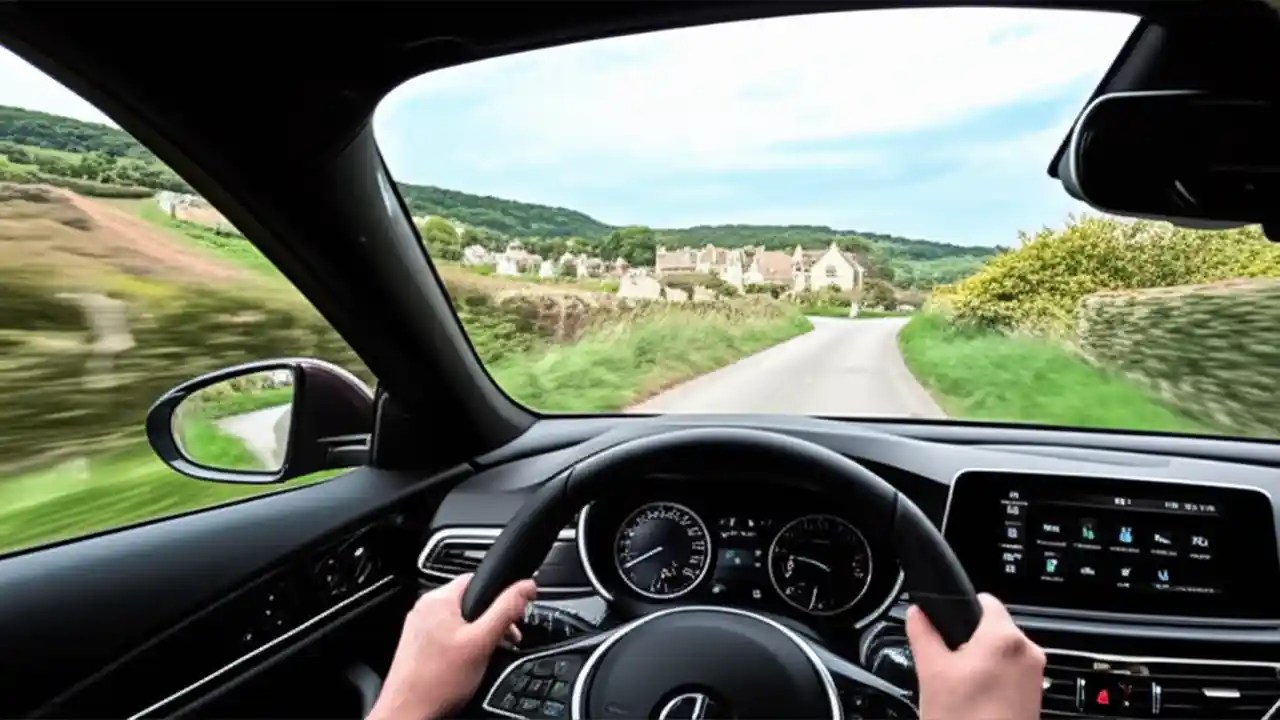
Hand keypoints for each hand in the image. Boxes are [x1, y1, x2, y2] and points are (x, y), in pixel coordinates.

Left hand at [368, 574, 536, 719]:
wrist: (408, 713)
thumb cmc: (437, 681)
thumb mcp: (482, 642)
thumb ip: (506, 610)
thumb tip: (525, 587)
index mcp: (438, 599)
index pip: (477, 579)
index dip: (501, 595)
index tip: (514, 615)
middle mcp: (424, 609)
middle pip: (469, 602)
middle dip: (492, 620)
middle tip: (506, 640)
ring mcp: (418, 628)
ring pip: (459, 620)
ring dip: (478, 634)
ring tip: (486, 655)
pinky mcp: (417, 645)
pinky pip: (447, 635)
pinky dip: (462, 645)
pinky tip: (467, 663)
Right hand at [906, 593, 1044, 719]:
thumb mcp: (931, 673)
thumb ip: (923, 634)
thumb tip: (918, 614)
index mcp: (1004, 637)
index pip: (983, 600)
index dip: (959, 610)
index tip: (945, 628)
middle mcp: (1027, 652)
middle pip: (992, 627)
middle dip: (969, 642)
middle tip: (949, 666)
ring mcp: (1034, 675)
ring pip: (1000, 652)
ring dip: (981, 662)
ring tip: (961, 688)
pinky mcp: (1035, 695)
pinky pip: (1010, 673)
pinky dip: (993, 679)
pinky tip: (975, 701)